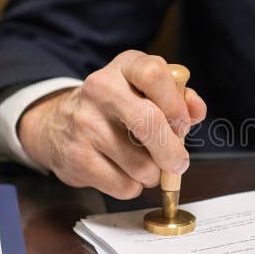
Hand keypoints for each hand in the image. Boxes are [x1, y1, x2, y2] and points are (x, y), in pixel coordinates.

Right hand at [18, 51, 206, 198]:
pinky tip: (126, 174)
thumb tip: (196, 110)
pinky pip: (124, 185)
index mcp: (125, 66)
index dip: (176, 105)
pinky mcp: (77, 157)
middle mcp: (101, 88)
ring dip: (154, 174)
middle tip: (178, 163)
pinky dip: (134, 187)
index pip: (154, 74)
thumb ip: (179, 98)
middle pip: (148, 121)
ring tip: (147, 167)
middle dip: (172, 152)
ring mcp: (85, 123)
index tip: (182, 125)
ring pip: (141, 164)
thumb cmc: (119, 109)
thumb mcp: (147, 91)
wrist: (58, 124)